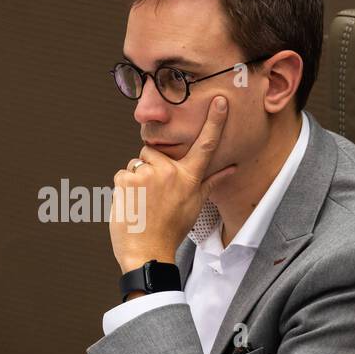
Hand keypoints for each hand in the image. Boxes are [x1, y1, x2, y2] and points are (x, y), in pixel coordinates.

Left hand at [109, 95, 236, 272]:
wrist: (148, 252)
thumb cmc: (172, 229)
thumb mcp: (195, 205)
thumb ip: (212, 181)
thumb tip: (231, 167)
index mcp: (189, 178)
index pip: (205, 145)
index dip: (214, 122)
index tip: (220, 101)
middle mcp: (170, 172)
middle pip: (154, 152)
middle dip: (151, 167)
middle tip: (154, 194)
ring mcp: (147, 175)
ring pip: (136, 164)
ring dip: (137, 179)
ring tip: (143, 202)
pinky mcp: (126, 180)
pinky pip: (122, 174)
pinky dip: (124, 188)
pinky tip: (132, 204)